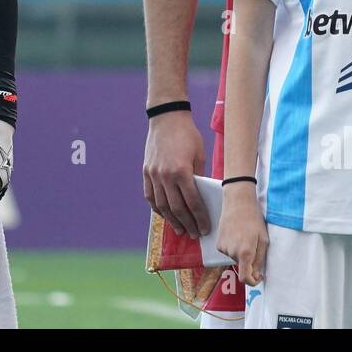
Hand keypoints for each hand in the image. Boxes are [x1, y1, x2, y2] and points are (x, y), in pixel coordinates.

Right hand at [142, 110, 209, 237]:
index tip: (205, 228)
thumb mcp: (200, 155)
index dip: (199, 218)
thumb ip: (199, 177)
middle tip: (194, 234)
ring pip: (161, 205)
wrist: (166, 117)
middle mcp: (165, 176)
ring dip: (172, 220)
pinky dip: (157, 208)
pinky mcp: (146, 172)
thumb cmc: (187, 135)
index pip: (192, 202)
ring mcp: (153, 174)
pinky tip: (164, 214)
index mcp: (182, 171)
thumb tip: (202, 197)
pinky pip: (150, 196)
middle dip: (187, 223)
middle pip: (176, 208)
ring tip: (180, 229)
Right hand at [216, 184, 266, 285]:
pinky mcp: (218, 243)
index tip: (258, 276)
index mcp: (245, 253)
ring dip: (241, 252)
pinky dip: (233, 246)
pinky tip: (236, 233)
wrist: (238, 202)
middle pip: (242, 266)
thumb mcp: (263, 240)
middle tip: (254, 243)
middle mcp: (232, 253)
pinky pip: (228, 251)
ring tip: (244, 235)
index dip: (253, 281)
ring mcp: (223, 248)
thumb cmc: (254, 219)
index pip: (246, 279)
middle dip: (249, 260)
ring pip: (235, 258)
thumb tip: (256, 274)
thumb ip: (260, 259)